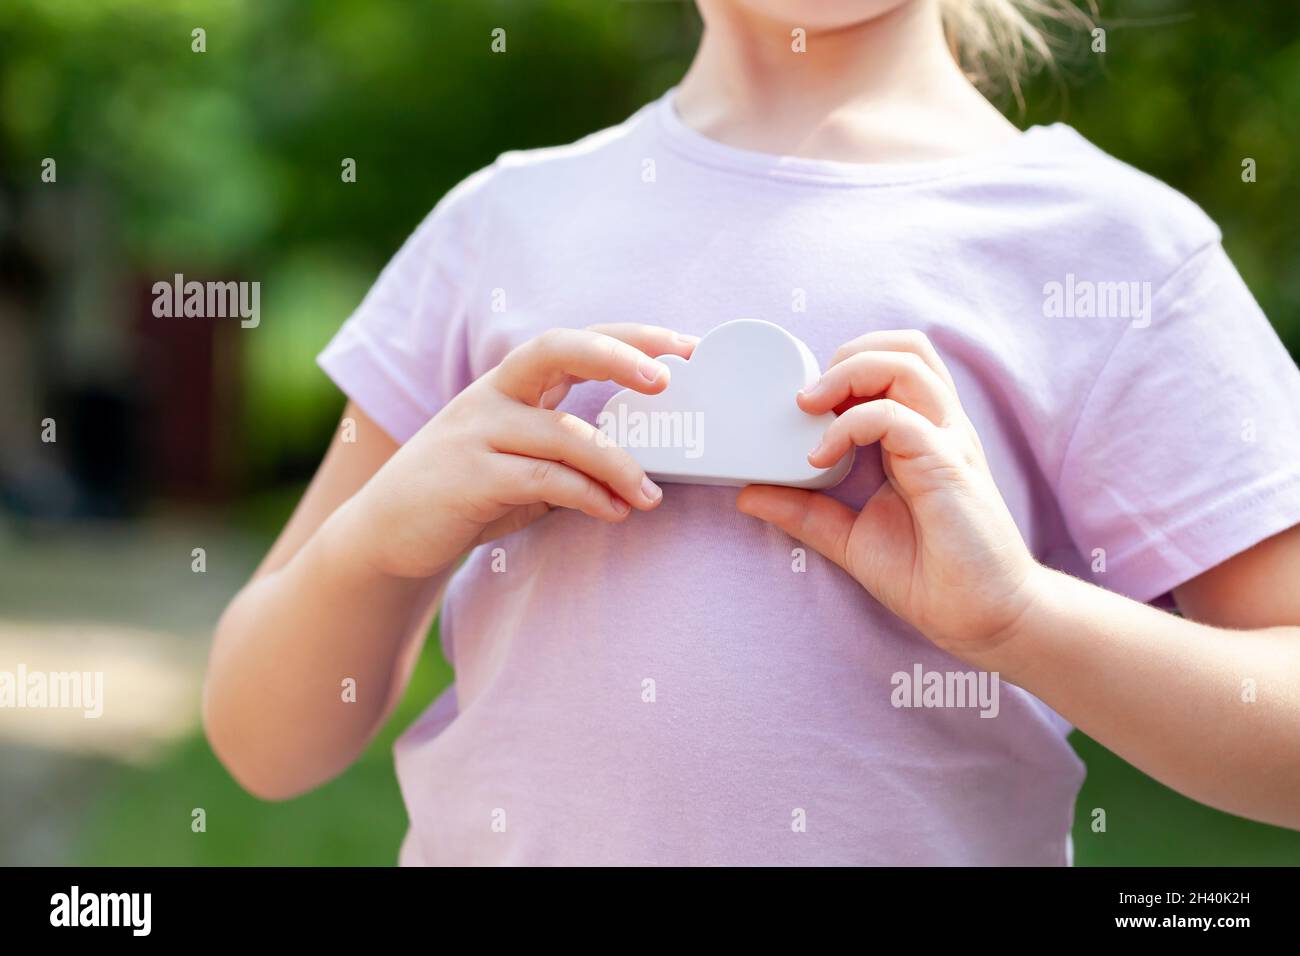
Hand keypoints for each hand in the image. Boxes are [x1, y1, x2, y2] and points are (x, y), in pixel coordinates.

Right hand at [350, 324, 696, 578]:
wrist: (386, 532)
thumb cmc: (470, 491)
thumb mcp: (523, 459)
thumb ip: (572, 451)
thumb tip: (648, 461)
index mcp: (512, 384)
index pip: (576, 341)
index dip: (632, 338)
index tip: (687, 347)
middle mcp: (493, 395)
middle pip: (558, 349)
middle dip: (617, 357)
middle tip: (668, 380)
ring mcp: (477, 432)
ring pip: (563, 433)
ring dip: (619, 464)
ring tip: (652, 495)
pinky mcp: (470, 477)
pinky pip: (543, 479)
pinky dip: (588, 496)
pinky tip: (615, 513)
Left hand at [736, 330, 1042, 657]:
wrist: (982, 617)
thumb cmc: (930, 576)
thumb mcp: (849, 537)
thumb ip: (804, 511)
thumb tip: (748, 494)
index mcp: (920, 435)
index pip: (892, 364)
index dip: (844, 367)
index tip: (800, 405)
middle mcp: (938, 427)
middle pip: (905, 346)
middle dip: (848, 354)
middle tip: (804, 397)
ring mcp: (947, 441)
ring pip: (906, 362)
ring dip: (847, 373)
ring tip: (808, 408)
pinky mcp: (946, 465)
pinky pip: (896, 417)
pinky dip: (850, 425)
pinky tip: (821, 456)